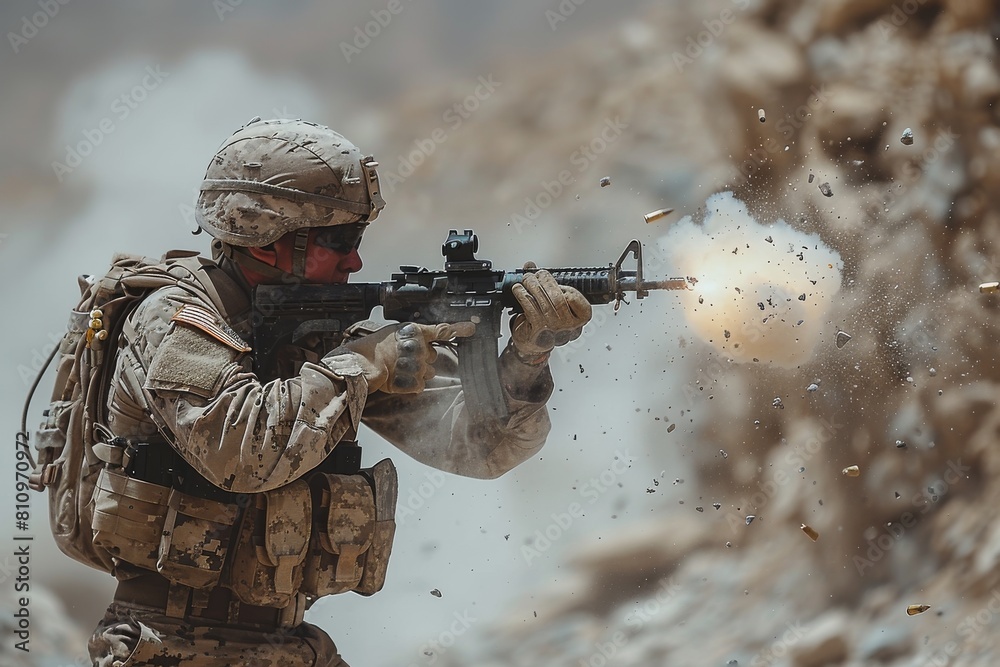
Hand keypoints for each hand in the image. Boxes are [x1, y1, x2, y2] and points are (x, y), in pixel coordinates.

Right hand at [340, 321, 475, 393]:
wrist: (361, 364)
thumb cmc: (374, 347)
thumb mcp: (395, 332)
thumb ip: (415, 335)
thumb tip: (430, 340)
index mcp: (414, 332)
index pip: (441, 330)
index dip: (459, 328)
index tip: (472, 328)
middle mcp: (419, 347)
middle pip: (433, 356)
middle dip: (422, 358)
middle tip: (404, 358)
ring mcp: (417, 365)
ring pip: (428, 372)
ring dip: (417, 372)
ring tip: (399, 369)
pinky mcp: (414, 381)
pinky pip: (420, 385)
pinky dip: (410, 384)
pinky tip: (399, 379)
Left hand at [510, 268, 591, 359]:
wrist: (532, 343)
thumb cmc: (546, 322)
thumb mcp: (552, 301)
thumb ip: (545, 283)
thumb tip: (531, 265)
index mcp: (579, 318)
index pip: (576, 298)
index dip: (565, 287)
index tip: (555, 282)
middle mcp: (569, 326)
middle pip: (558, 298)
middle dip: (545, 282)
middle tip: (535, 275)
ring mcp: (555, 330)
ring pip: (544, 303)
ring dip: (532, 287)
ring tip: (526, 279)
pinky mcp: (539, 331)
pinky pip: (531, 309)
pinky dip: (523, 296)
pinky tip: (519, 290)